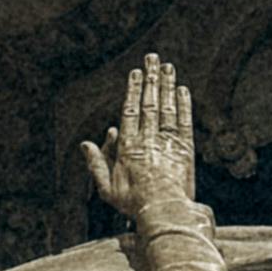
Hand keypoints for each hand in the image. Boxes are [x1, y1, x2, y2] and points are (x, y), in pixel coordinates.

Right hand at [80, 51, 199, 225]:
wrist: (164, 212)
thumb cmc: (133, 203)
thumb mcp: (107, 187)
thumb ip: (96, 163)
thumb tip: (86, 142)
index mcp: (127, 146)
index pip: (129, 110)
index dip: (133, 90)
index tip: (135, 73)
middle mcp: (148, 139)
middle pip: (148, 103)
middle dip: (150, 79)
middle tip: (152, 58)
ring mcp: (168, 142)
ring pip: (167, 108)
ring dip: (167, 86)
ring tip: (167, 67)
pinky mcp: (185, 149)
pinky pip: (185, 122)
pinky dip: (184, 105)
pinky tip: (183, 90)